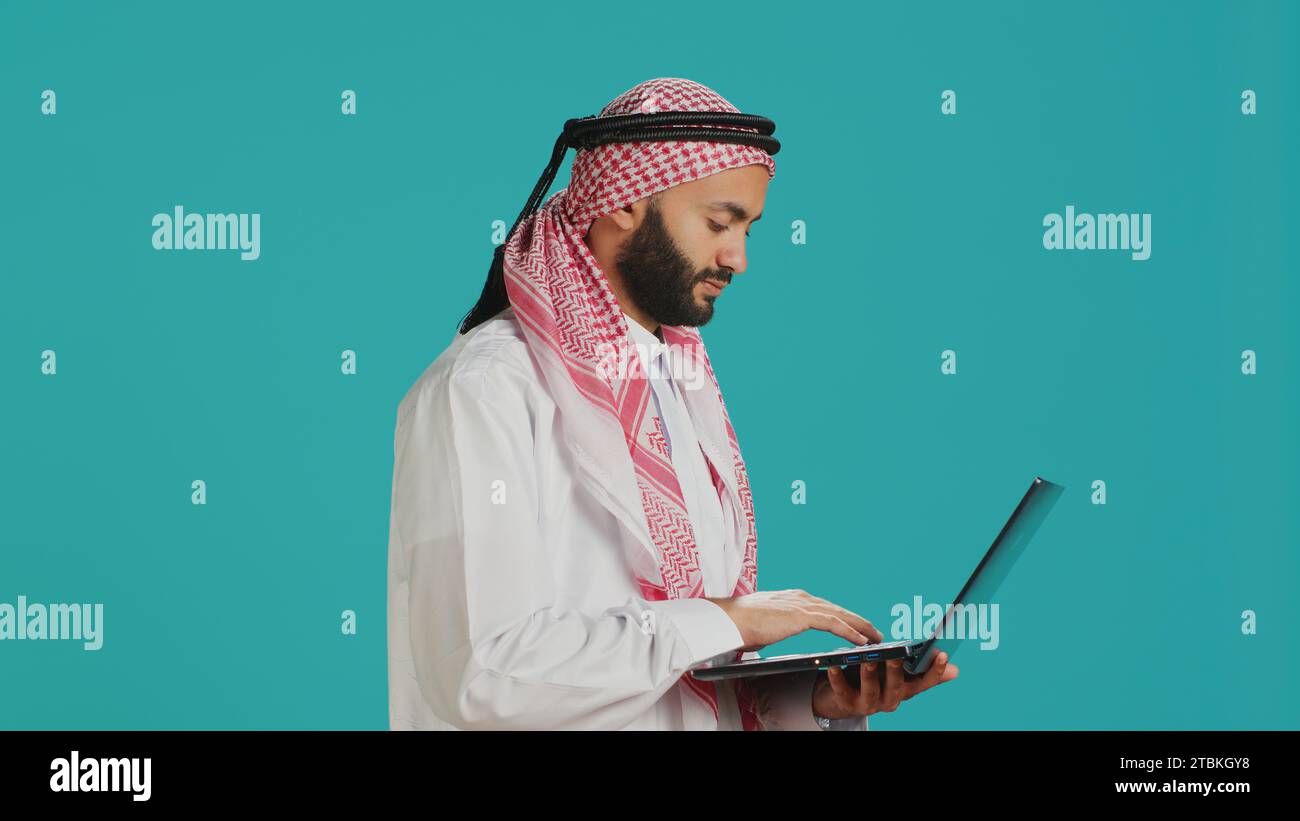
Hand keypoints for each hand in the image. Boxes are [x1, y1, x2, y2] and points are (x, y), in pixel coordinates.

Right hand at [705, 589, 882, 651]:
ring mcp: (803, 605)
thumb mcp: (764, 622)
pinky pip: (834, 624)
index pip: (825, 607)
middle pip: (837, 609)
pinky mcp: (803, 616)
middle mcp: (801, 598)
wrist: (730, 620)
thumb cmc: (740, 623)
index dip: (843, 617)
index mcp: (792, 598)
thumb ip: (774, 624)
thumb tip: (772, 630)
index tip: (855, 626)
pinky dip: (851, 632)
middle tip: (874, 631)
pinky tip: (862, 641)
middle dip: (858, 621)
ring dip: (861, 627)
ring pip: (841, 616)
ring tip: (876, 637)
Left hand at [811, 652, 958, 720]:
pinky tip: (833, 665)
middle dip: (898, 670)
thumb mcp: (899, 674)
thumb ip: (922, 670)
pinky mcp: (847, 703)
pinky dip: (837, 677)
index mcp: (905, 690)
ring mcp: (869, 704)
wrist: (842, 698)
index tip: (943, 654)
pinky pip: (843, 690)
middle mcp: (890, 700)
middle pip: (898, 686)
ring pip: (871, 689)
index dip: (935, 671)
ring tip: (868, 659)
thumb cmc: (874, 678)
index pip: (925, 683)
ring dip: (870, 674)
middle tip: (898, 654)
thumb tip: (955, 670)